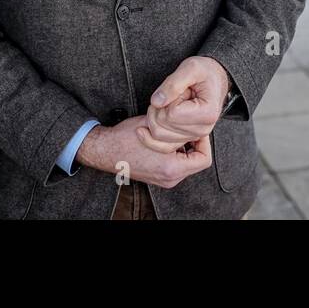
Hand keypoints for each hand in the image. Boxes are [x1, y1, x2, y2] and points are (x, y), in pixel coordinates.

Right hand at [75, 115, 212, 188]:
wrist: (104, 150)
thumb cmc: (127, 137)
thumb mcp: (158, 128)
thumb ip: (180, 129)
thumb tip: (196, 127)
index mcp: (172, 169)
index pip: (204, 159)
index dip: (204, 141)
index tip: (197, 129)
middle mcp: (169, 178)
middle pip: (196, 161)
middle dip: (194, 143)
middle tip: (187, 128)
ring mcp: (163, 180)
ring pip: (187, 163)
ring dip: (185, 147)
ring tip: (175, 132)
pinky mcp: (157, 177)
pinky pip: (176, 165)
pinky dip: (176, 153)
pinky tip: (167, 139)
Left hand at [137, 55, 229, 152]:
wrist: (213, 80)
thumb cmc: (204, 72)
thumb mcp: (190, 68)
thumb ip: (173, 84)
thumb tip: (156, 102)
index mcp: (207, 113)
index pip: (171, 114)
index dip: (165, 100)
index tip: (175, 89)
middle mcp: (203, 129)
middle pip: (162, 127)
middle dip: (157, 109)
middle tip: (167, 95)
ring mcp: (194, 136)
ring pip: (158, 136)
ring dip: (154, 117)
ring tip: (166, 103)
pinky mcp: (186, 139)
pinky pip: (161, 145)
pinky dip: (150, 135)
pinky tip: (149, 121)